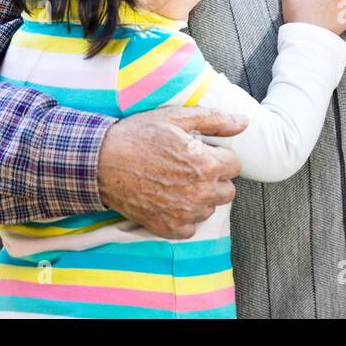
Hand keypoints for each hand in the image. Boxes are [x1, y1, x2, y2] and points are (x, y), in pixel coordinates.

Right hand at [97, 107, 247, 239]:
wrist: (101, 163)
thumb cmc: (138, 136)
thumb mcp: (176, 117)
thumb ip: (215, 120)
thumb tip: (243, 122)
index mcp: (206, 165)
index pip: (235, 164)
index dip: (218, 155)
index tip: (202, 152)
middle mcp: (200, 193)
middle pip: (227, 190)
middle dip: (214, 178)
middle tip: (190, 167)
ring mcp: (185, 213)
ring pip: (210, 208)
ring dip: (200, 197)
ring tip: (177, 181)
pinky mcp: (169, 227)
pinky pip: (191, 227)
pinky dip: (184, 215)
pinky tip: (169, 198)